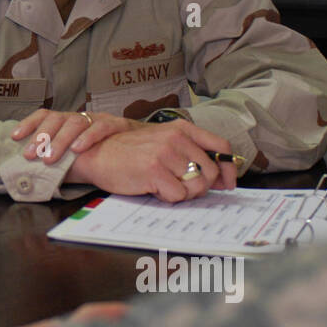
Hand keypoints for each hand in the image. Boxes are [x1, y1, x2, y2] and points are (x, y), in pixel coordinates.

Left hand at [11, 108, 136, 163]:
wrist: (147, 145)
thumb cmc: (110, 151)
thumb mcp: (84, 152)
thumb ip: (64, 158)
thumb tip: (38, 173)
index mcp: (72, 122)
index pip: (46, 115)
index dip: (29, 124)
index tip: (14, 137)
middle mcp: (84, 117)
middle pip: (58, 118)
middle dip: (41, 136)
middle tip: (30, 155)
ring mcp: (100, 119)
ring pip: (76, 122)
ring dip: (60, 140)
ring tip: (49, 158)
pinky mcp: (118, 124)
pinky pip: (102, 127)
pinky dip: (88, 137)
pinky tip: (78, 150)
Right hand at [65, 120, 238, 201]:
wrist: (97, 153)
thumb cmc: (129, 153)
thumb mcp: (163, 143)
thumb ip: (190, 154)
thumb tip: (221, 178)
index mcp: (182, 129)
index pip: (221, 146)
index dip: (229, 168)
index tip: (227, 184)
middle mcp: (177, 138)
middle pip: (211, 172)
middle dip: (200, 187)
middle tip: (179, 188)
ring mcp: (166, 153)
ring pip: (196, 186)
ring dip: (182, 193)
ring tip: (163, 185)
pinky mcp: (154, 170)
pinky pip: (177, 195)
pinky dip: (166, 197)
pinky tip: (152, 187)